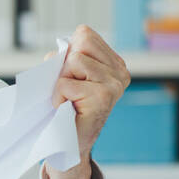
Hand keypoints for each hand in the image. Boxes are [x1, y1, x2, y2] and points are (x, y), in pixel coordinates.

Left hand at [44, 25, 130, 178]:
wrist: (68, 144)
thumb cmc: (65, 108)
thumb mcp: (65, 75)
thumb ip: (64, 57)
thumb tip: (58, 52)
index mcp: (114, 63)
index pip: (85, 34)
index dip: (68, 52)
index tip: (72, 77)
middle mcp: (120, 72)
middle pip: (81, 42)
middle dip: (66, 65)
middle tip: (70, 89)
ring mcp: (114, 84)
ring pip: (73, 61)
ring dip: (61, 82)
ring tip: (69, 100)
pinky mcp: (103, 96)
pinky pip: (65, 83)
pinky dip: (58, 96)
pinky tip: (68, 109)